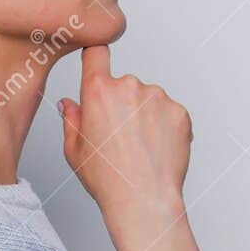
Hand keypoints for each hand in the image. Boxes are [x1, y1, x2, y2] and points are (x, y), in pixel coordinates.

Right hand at [57, 44, 208, 250]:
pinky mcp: (180, 111)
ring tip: (140, 148)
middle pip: (124, 84)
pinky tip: (156, 150)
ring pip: (149, 99)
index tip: (98, 51)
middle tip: (121, 136)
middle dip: (123, 103)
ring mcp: (158, 98)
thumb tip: (69, 104)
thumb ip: (72, 120)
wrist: (144, 200)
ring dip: (146, 115)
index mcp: (99, 91)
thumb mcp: (75, 150)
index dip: (97, 52)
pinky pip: (170, 113)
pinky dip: (165, 127)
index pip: (97, 52)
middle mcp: (130, 87)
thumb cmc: (108, 179)